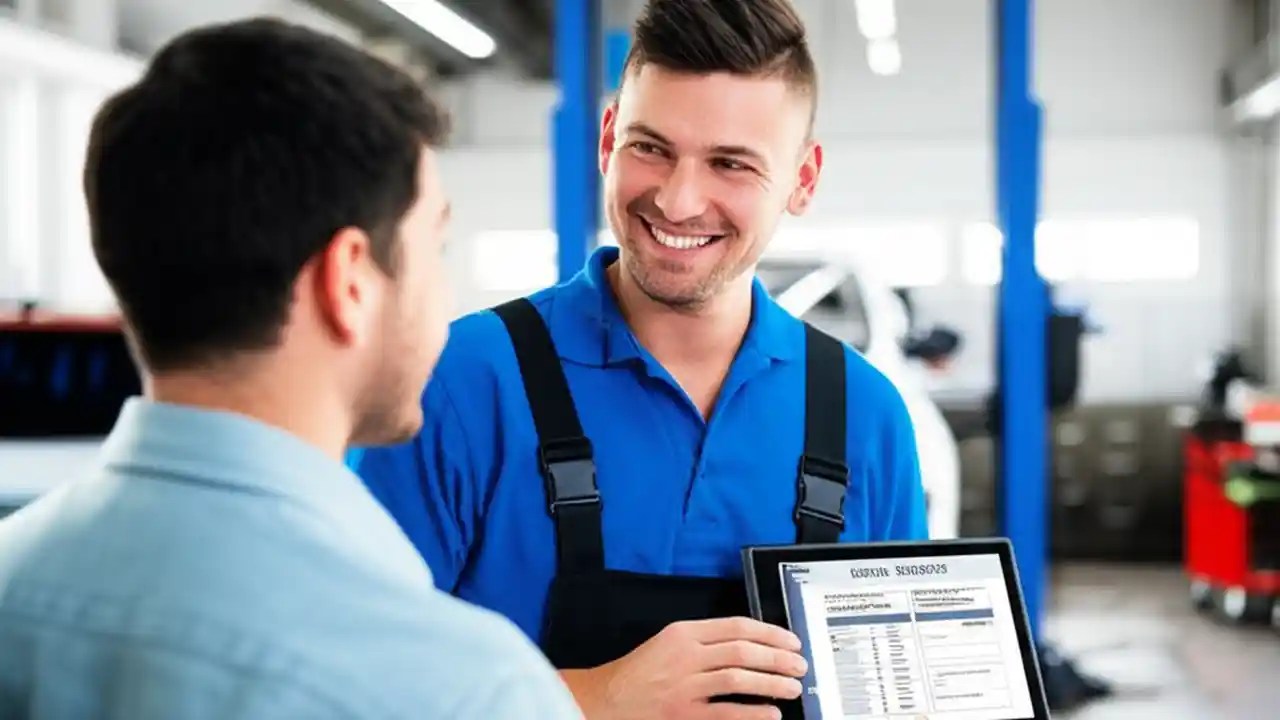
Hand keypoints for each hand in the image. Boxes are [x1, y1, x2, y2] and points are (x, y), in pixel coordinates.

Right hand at [562, 617, 807, 719]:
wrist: (606, 699)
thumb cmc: (640, 673)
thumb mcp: (669, 643)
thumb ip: (705, 641)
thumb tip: (752, 647)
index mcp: (684, 633)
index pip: (736, 626)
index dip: (770, 633)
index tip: (790, 641)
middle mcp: (685, 655)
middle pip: (742, 651)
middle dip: (777, 658)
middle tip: (799, 665)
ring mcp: (684, 685)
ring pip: (738, 679)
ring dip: (770, 684)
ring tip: (791, 688)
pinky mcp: (682, 713)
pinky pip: (725, 713)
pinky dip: (752, 714)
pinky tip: (770, 714)